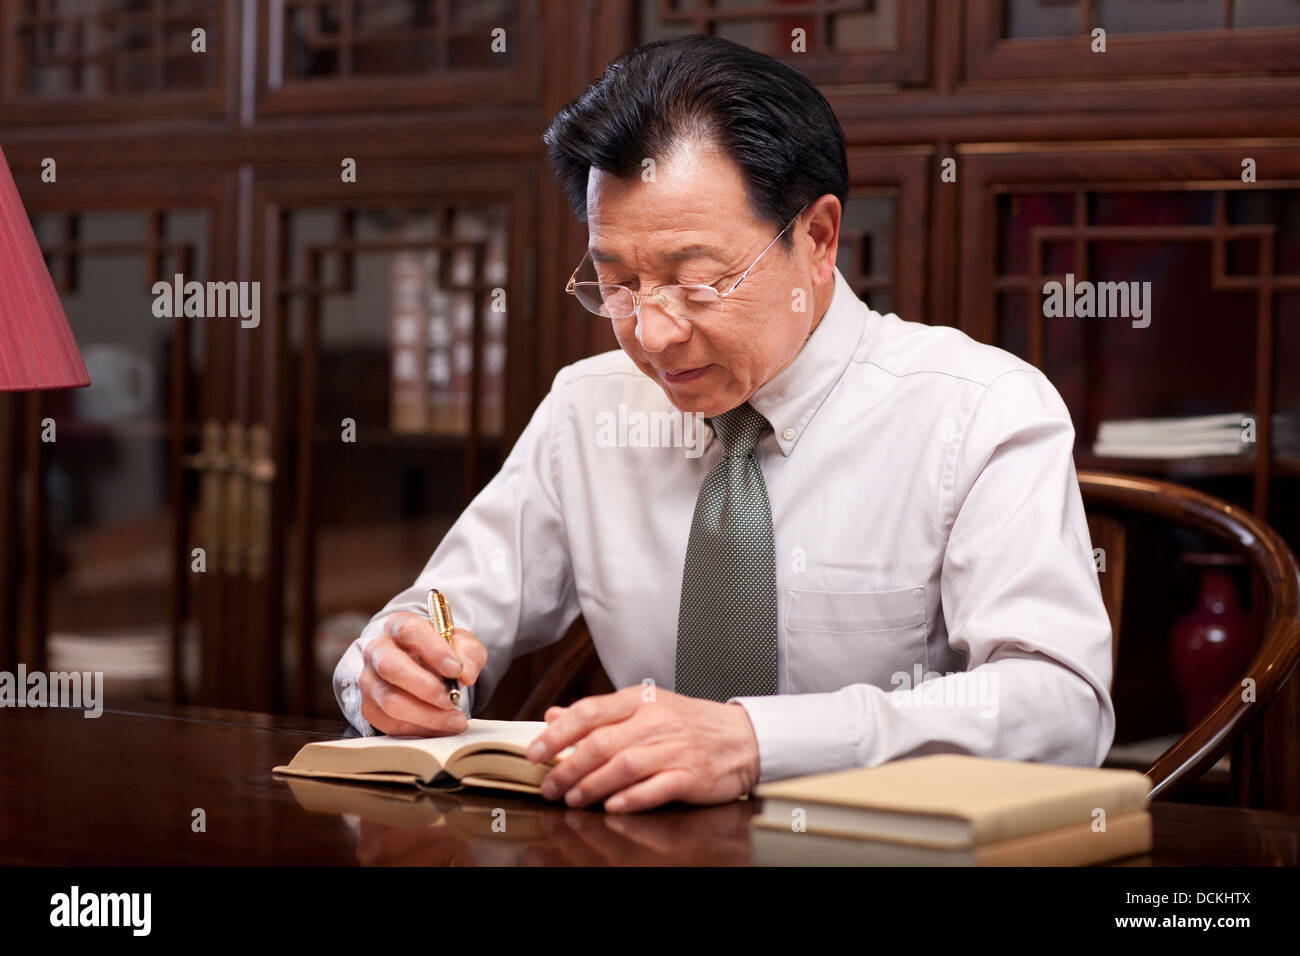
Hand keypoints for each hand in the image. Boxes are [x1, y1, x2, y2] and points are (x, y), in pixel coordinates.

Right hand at [358, 611, 486, 735]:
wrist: (424, 669)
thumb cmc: (442, 653)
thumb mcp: (462, 645)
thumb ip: (468, 654)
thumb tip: (465, 675)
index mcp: (398, 625)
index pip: (409, 631)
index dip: (433, 651)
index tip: (456, 669)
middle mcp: (378, 650)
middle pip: (391, 667)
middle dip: (426, 688)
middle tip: (452, 700)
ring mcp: (370, 681)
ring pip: (391, 702)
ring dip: (428, 716)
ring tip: (456, 720)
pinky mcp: (370, 708)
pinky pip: (391, 724)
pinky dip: (421, 730)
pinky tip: (441, 727)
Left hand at [524, 687, 760, 812]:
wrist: (743, 737)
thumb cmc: (690, 723)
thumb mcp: (644, 708)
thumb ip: (599, 714)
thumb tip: (554, 717)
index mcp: (640, 701)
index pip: (590, 711)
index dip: (558, 733)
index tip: (535, 751)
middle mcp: (656, 722)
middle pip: (601, 743)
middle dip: (567, 768)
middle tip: (549, 785)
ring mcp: (674, 748)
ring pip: (623, 766)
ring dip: (591, 786)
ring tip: (572, 799)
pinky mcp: (691, 775)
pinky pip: (656, 788)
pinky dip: (631, 798)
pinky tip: (612, 806)